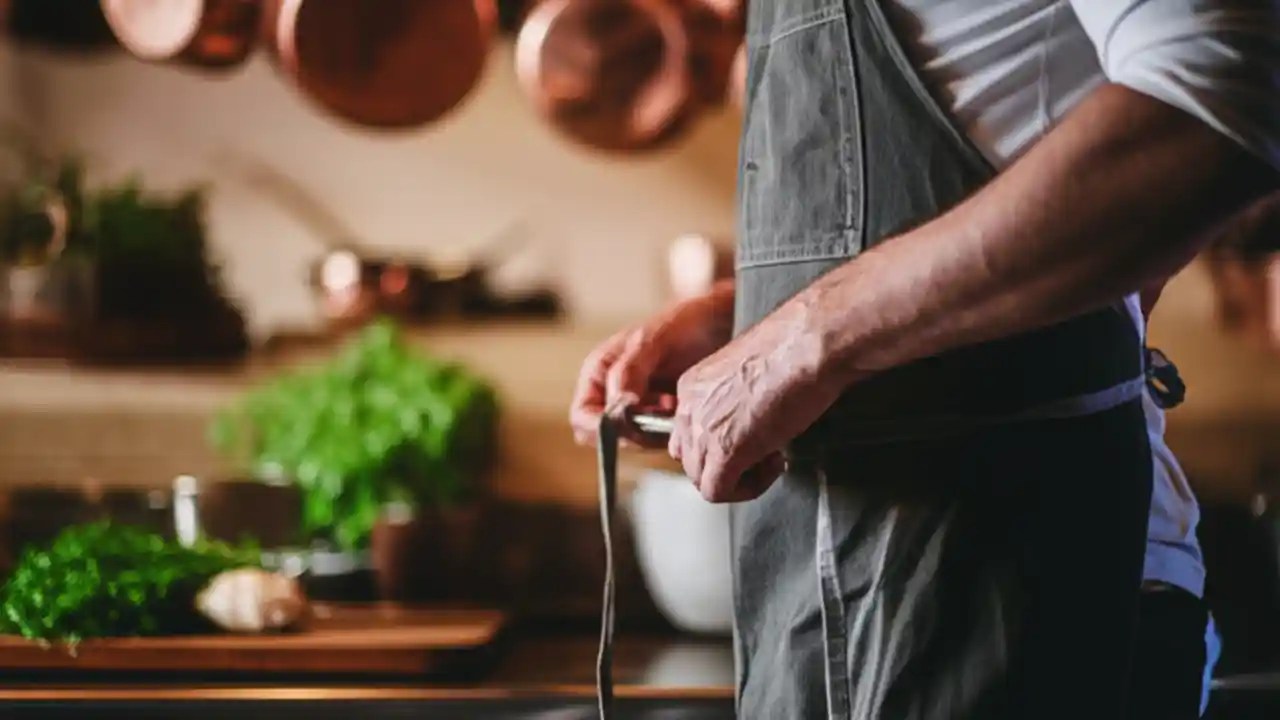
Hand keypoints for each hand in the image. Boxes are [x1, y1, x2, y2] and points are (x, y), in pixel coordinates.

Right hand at [570, 282, 733, 446]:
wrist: (718, 324)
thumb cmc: (683, 324)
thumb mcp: (652, 341)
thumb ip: (629, 371)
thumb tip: (617, 406)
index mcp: (598, 372)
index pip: (581, 416)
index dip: (600, 428)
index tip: (629, 425)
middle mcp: (612, 393)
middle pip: (606, 436)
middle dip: (632, 432)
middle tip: (660, 414)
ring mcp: (636, 408)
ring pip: (633, 441)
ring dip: (653, 431)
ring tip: (674, 404)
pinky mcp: (660, 419)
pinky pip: (656, 439)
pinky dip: (668, 432)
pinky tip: (681, 408)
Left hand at [668, 297, 844, 501]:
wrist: (809, 343)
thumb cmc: (793, 349)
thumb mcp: (750, 375)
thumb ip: (735, 401)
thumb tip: (748, 424)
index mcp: (693, 386)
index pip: (688, 433)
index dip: (721, 444)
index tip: (752, 436)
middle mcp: (689, 408)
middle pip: (691, 460)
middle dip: (727, 465)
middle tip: (764, 452)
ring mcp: (703, 431)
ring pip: (702, 480)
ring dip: (738, 478)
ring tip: (772, 457)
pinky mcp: (725, 452)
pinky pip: (718, 492)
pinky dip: (747, 489)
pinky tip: (774, 465)